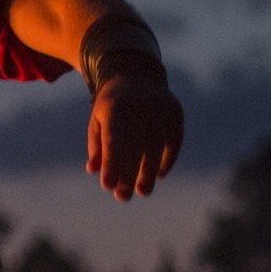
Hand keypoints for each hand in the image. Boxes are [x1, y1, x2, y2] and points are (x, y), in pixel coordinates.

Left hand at [88, 73, 183, 200]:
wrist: (136, 74)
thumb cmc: (112, 105)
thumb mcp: (98, 121)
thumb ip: (97, 145)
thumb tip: (94, 171)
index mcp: (116, 106)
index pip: (114, 140)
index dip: (111, 164)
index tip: (108, 186)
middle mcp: (140, 105)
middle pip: (136, 146)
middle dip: (129, 174)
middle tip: (123, 197)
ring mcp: (161, 107)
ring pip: (156, 145)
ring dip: (150, 171)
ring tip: (143, 191)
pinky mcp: (176, 111)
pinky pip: (174, 139)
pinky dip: (167, 158)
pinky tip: (160, 175)